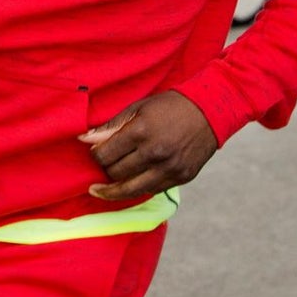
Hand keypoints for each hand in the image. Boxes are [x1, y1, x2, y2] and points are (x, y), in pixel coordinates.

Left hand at [80, 91, 217, 200]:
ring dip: (113, 190)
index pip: (105, 155)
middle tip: (103, 165)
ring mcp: (169, 168)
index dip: (96, 156)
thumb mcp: (139, 107)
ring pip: (131, 190)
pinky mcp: (181, 178)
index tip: (95, 153)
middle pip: (116, 173)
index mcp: (141, 131)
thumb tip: (85, 140)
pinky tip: (130, 183)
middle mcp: (155, 153)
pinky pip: (151, 190)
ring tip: (101, 190)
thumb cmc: (171, 106)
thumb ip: (112, 126)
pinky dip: (138, 188)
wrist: (211, 111)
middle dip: (105, 170)